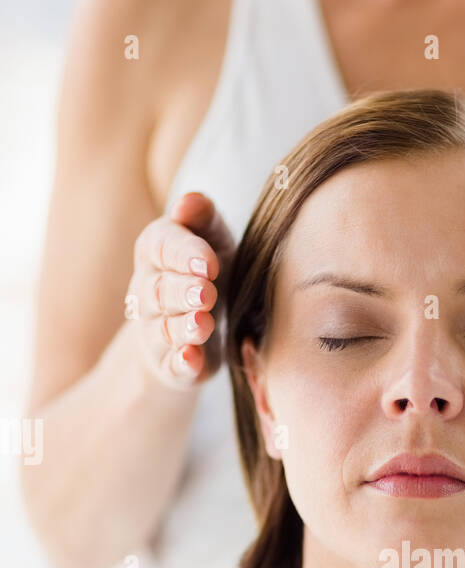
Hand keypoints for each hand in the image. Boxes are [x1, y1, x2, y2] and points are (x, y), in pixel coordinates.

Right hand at [127, 191, 235, 390]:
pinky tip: (193, 360)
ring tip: (204, 324)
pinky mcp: (170, 365)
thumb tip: (189, 202)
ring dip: (184, 327)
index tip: (209, 261)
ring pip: (164, 329)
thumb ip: (203, 219)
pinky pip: (172, 366)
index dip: (183, 254)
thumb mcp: (214, 239)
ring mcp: (155, 331)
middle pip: (159, 291)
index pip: (160, 247)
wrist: (206, 324)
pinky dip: (181, 364)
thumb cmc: (209, 271)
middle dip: (182, 292)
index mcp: (155, 254)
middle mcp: (148, 292)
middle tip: (206, 291)